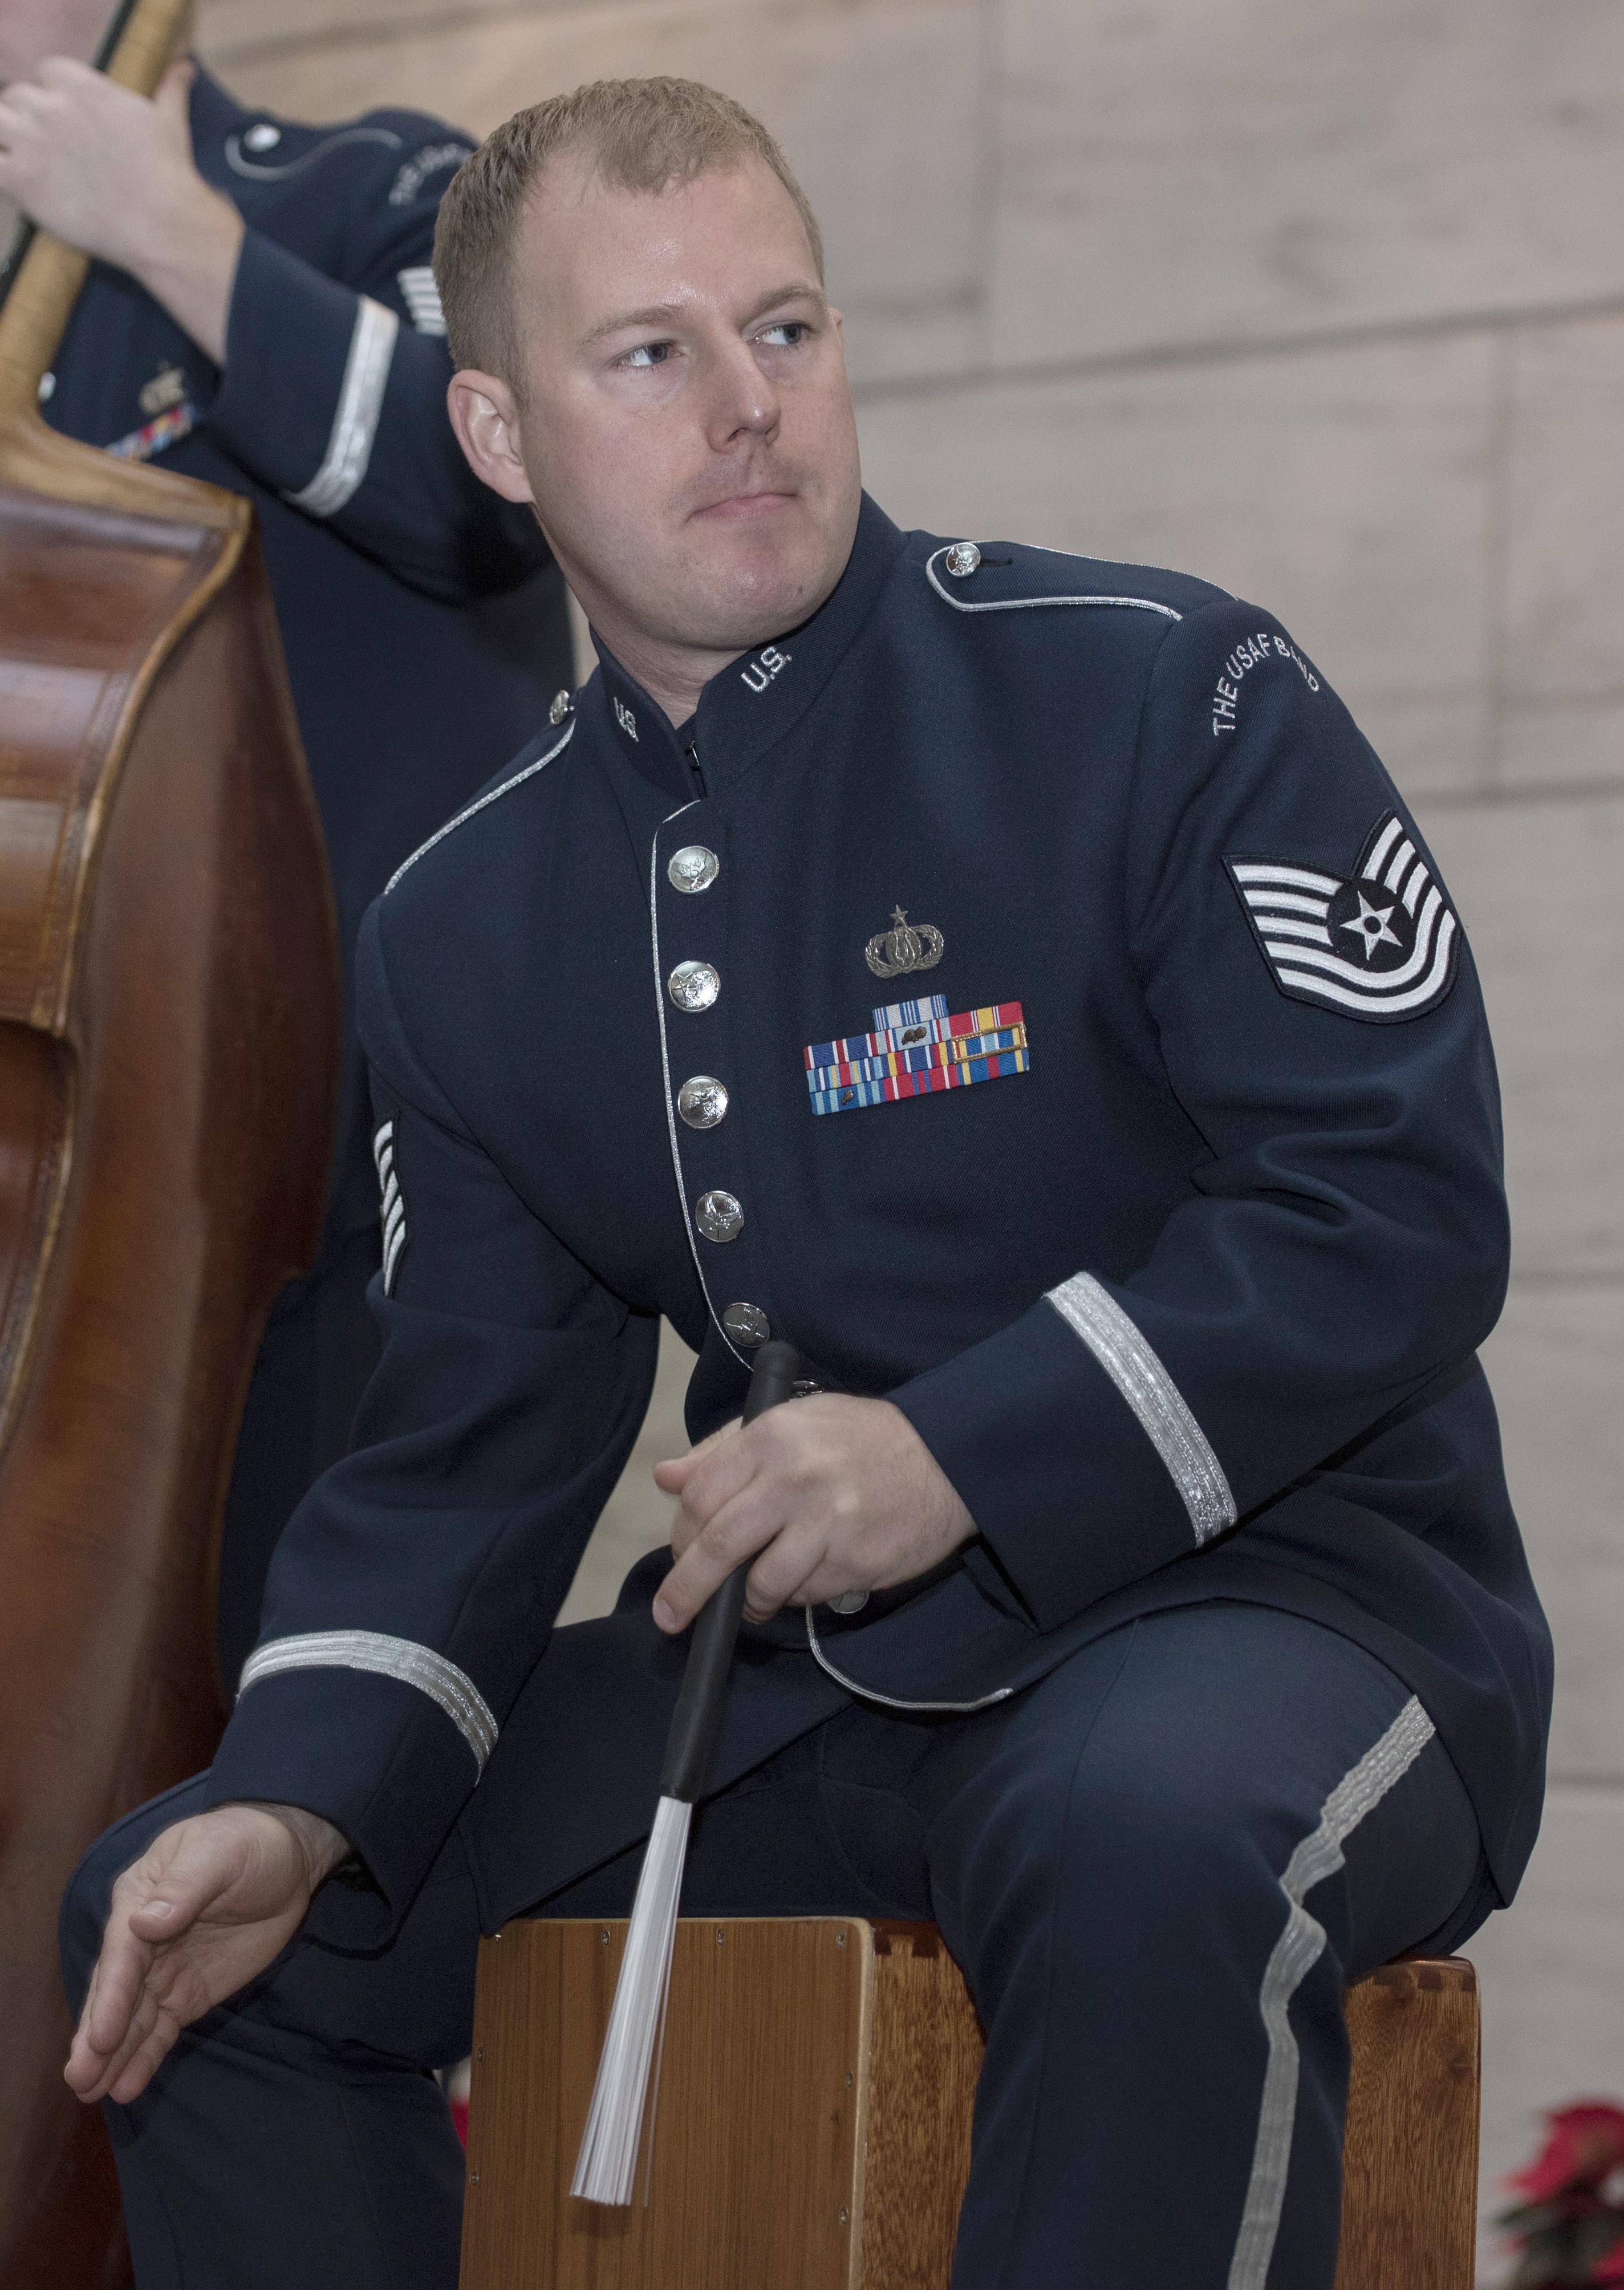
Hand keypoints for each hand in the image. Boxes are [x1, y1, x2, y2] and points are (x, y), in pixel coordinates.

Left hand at [0, 58, 242, 361]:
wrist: (160, 224)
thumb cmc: (167, 174)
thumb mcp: (170, 122)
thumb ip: (169, 90)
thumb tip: (184, 68)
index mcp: (82, 87)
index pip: (47, 72)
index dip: (54, 94)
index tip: (66, 117)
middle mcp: (50, 108)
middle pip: (18, 97)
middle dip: (29, 118)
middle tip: (48, 146)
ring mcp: (31, 143)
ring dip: (8, 137)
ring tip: (26, 160)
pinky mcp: (20, 180)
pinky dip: (2, 170)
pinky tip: (18, 181)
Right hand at [64, 1801, 346, 2106]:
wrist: (286, 1858)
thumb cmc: (246, 1843)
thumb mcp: (220, 1853)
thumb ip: (184, 1888)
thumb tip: (143, 1923)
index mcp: (138, 1899)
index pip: (122, 1953)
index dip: (112, 1996)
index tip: (102, 2037)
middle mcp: (141, 1940)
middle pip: (117, 1993)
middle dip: (97, 2037)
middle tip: (79, 2080)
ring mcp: (163, 1970)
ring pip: (133, 2019)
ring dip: (113, 2056)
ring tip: (91, 2093)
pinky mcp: (187, 1993)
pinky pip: (161, 2029)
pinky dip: (145, 2056)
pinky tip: (126, 2086)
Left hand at [651, 1394, 974, 1631]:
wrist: (945, 1457)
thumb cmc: (860, 1438)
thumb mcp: (792, 1422)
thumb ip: (724, 1450)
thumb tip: (666, 1477)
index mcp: (770, 1438)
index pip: (700, 1495)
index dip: (681, 1534)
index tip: (681, 1554)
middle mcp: (794, 1480)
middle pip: (718, 1546)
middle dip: (686, 1590)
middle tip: (670, 1616)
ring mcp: (827, 1526)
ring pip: (762, 1584)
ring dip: (749, 1602)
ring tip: (753, 1602)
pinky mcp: (855, 1563)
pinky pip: (806, 1595)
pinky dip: (796, 1596)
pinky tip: (807, 1576)